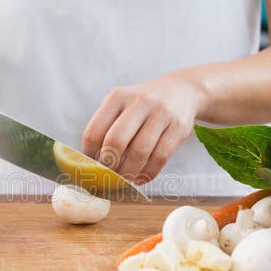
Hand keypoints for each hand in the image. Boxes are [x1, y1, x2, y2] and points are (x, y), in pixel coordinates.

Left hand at [83, 77, 206, 184]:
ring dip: (128, 172)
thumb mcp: (121, 104)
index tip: (92, 166)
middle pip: (116, 142)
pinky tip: (141, 178)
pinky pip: (160, 158)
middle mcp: (139, 102)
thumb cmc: (142, 105)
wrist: (181, 91)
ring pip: (139, 153)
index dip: (89, 155)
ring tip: (124, 179)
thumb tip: (92, 162)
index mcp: (118, 97)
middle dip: (109, 165)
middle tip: (108, 176)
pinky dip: (148, 173)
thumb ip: (106, 126)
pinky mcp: (178, 128)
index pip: (94, 132)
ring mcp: (161, 114)